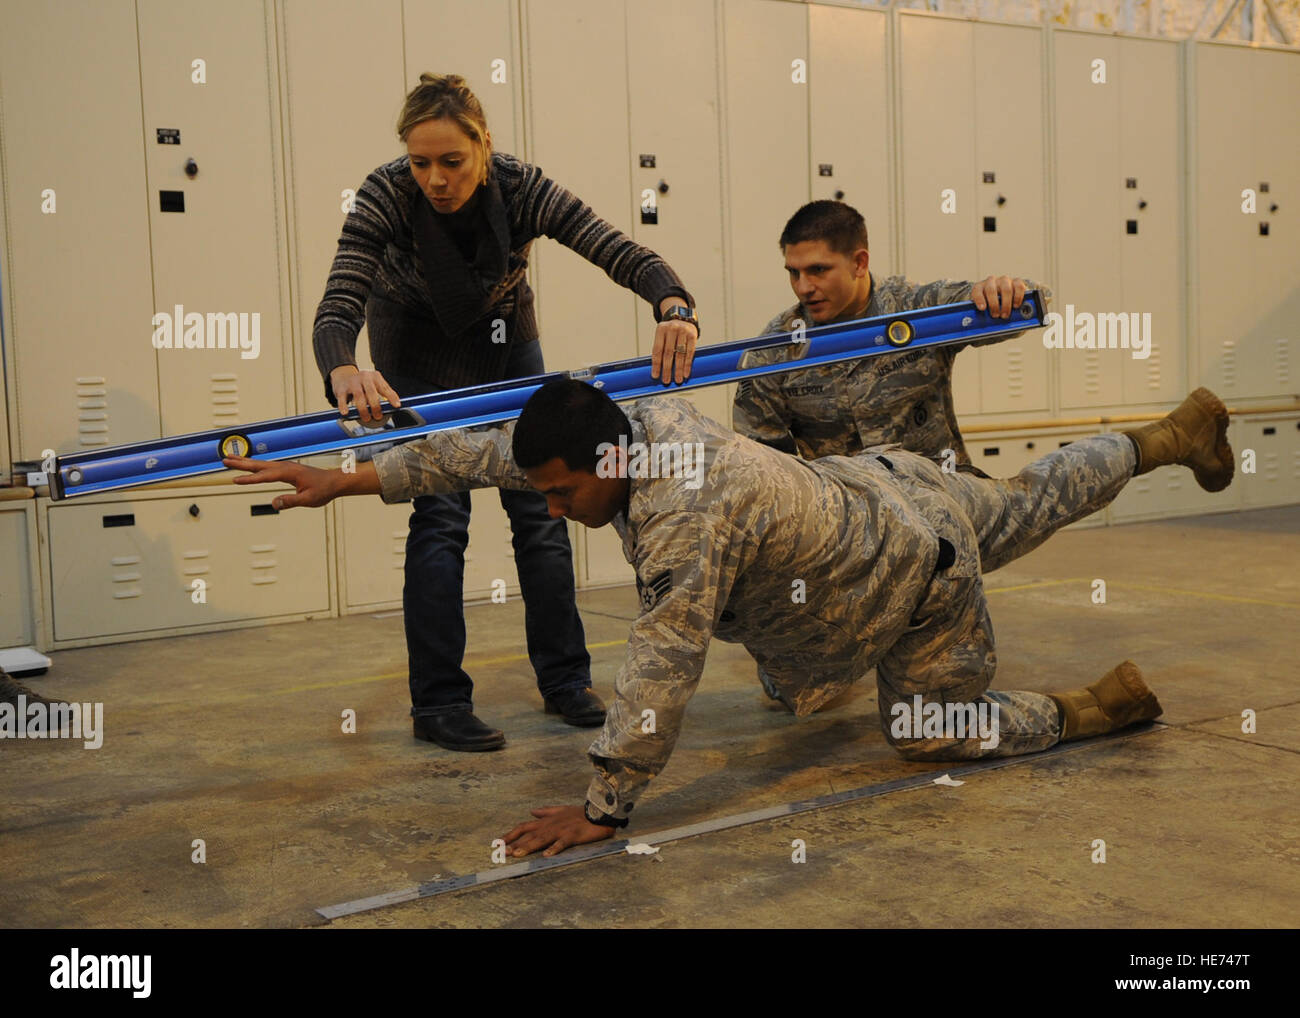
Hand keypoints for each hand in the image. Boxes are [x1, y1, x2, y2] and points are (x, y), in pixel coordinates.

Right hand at [223, 457, 341, 508]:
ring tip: (230, 459)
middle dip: (241, 463)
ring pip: (261, 464)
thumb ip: (291, 501)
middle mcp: (285, 467)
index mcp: (289, 473)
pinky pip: (266, 466)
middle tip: (223, 460)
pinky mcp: (286, 469)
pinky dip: (255, 465)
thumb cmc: (323, 490)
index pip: (265, 476)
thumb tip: (274, 504)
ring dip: (245, 461)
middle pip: (259, 465)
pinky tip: (249, 466)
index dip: (250, 479)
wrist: (335, 481)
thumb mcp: (309, 500)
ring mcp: (285, 467)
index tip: (235, 480)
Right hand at [330, 365, 400, 422]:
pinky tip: (346, 413)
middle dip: (376, 406)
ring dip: (363, 410)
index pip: (385, 387)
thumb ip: (385, 392)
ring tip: (367, 418)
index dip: (391, 397)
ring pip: (359, 396)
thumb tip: (397, 405)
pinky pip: (342, 398)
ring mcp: (352, 382)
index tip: (397, 406)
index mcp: (375, 376)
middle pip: (371, 392)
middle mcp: (364, 377)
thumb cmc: (363, 384)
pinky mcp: (341, 388)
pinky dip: (344, 406)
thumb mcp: (375, 384)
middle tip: (378, 417)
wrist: (343, 376)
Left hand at [502, 804, 615, 857]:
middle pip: (530, 835)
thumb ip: (545, 811)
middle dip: (515, 844)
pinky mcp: (572, 835)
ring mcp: (561, 830)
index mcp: (546, 821)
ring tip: (517, 854)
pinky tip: (547, 855)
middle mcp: (550, 825)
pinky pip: (562, 843)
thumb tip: (532, 811)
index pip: (524, 827)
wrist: (598, 812)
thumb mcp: (560, 810)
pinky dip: (554, 848)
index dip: (511, 834)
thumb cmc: (580, 813)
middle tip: (502, 853)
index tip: (498, 843)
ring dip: (529, 846)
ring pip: (542, 839)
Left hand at [653, 298, 696, 384]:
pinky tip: (686, 373)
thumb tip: (657, 370)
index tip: (655, 376)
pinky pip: (690, 353)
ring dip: (678, 369)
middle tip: (666, 381)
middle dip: (667, 369)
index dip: (656, 364)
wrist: (683, 318)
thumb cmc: (670, 332)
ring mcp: (683, 331)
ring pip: (680, 354)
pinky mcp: (693, 335)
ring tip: (678, 380)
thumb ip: (660, 349)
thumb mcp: (662, 335)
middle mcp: (672, 329)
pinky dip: (687, 364)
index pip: (657, 350)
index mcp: (660, 329)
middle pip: (668, 353)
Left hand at [970, 276, 1026, 318]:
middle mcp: (991, 281)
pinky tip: (1016, 306)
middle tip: (996, 316)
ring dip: (1006, 304)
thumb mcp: (986, 309)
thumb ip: (984, 314)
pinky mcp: (1017, 281)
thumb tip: (984, 326)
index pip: (977, 290)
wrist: (1006, 298)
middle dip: (994, 304)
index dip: (979, 299)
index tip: (982, 308)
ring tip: (1005, 315)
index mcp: (980, 287)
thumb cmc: (993, 306)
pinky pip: (1018, 287)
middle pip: (991, 290)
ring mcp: (1004, 280)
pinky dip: (1018, 297)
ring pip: (1006, 289)